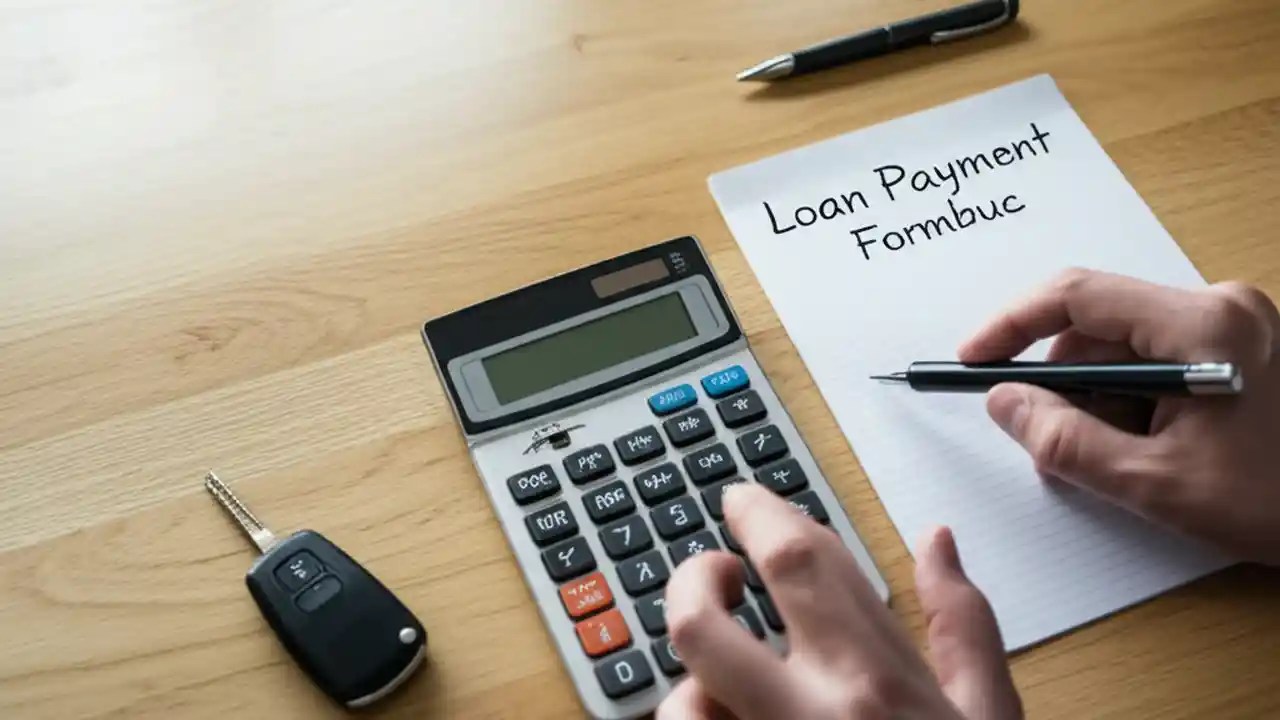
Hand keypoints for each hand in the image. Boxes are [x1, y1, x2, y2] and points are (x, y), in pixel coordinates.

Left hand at [658, 484, 1021, 719]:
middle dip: (694, 578)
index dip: (758, 514)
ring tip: (725, 681)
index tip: (745, 501)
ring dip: (690, 685)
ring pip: (679, 706)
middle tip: (719, 569)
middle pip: (703, 622)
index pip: (797, 563)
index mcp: (877, 685)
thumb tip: (938, 541)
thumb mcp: (990, 718)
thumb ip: (964, 623)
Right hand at [959, 268, 1279, 564]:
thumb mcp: (1155, 484)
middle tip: (1049, 444)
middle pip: (1099, 328)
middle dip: (1064, 385)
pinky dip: (1135, 401)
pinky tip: (1151, 448)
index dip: (1011, 325)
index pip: (1078, 296)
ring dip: (1100, 401)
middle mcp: (1220, 305)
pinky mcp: (1241, 346)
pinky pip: (1158, 358)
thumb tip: (1005, 403)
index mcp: (1202, 324)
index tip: (973, 359)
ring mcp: (1235, 324)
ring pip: (1125, 348)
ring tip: (1122, 461)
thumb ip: (1065, 441)